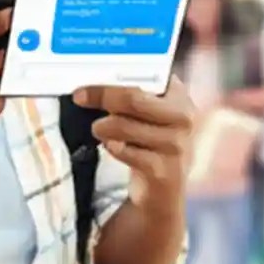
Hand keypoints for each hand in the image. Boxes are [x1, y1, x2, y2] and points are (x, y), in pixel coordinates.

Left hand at [73, 78, 194, 207]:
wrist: (167, 189)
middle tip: (81, 96)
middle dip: (102, 95)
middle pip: (133, 98)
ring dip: (103, 126)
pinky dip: (112, 147)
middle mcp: (183, 119)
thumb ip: (135, 96)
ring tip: (100, 129)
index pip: (148, 76)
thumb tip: (97, 83)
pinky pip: (124, 152)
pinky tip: (113, 146)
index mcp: (180, 98)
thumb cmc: (154, 144)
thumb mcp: (154, 115)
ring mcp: (175, 145)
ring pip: (123, 126)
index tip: (90, 77)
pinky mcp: (162, 170)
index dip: (118, 74)